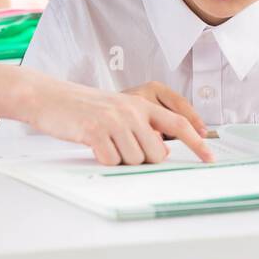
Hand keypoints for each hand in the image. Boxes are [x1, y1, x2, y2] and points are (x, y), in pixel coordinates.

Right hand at [22, 72, 213, 165]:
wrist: (49, 97)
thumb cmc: (84, 108)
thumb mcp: (118, 110)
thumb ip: (142, 126)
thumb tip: (159, 152)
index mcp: (141, 104)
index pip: (179, 123)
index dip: (197, 143)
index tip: (209, 157)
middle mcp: (132, 111)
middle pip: (156, 154)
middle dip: (141, 159)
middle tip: (120, 146)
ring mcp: (115, 121)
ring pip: (134, 160)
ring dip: (120, 158)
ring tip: (104, 142)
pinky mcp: (96, 131)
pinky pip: (112, 161)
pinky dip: (103, 160)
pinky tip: (93, 145)